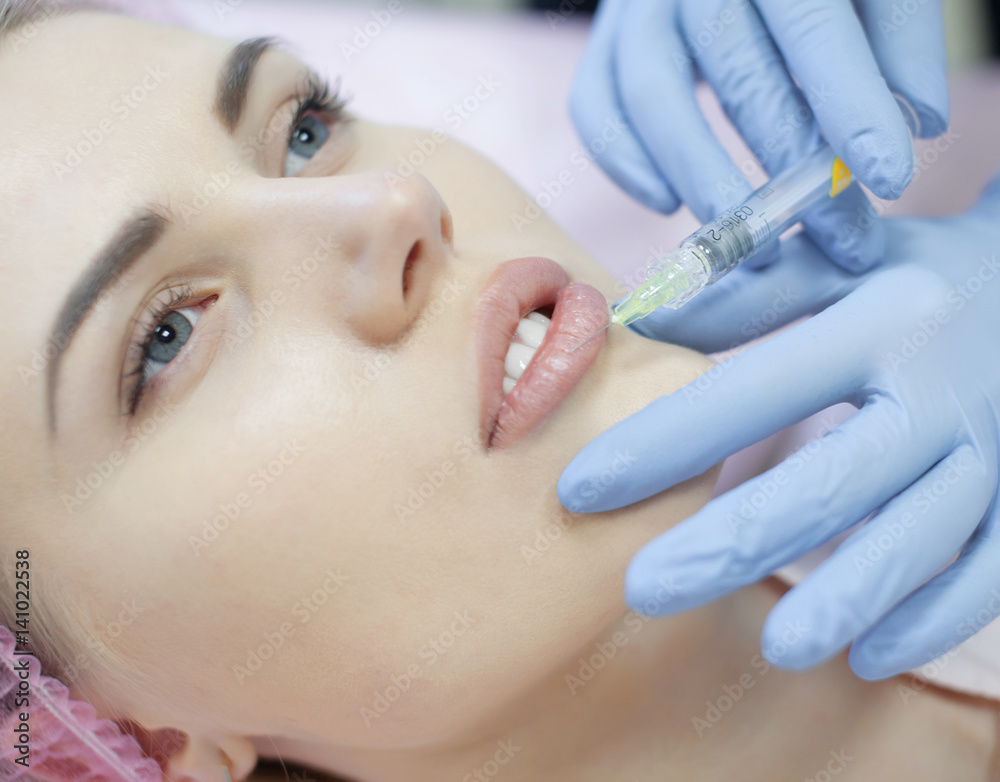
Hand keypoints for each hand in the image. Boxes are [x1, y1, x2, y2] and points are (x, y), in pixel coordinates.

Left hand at [558, 176, 999, 678]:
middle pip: (830, 480)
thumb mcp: (843, 266)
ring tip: (775, 649)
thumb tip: (636, 317)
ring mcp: (995, 450)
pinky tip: (866, 656)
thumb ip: (744, 293)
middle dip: (733, 542)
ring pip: (916, 538)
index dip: (663, 443)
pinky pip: (988, 572)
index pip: (752, 390)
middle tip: (644, 589)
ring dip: (845, 598)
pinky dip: (928, 618)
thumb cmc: (921, 279)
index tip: (581, 487)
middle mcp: (938, 391)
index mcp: (879, 324)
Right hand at [571, 0, 947, 270]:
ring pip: (654, 98)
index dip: (853, 106)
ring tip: (756, 246)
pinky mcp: (602, 45)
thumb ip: (901, 39)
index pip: (815, 27)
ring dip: (705, 180)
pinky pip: (593, 108)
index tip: (889, 180)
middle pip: (738, 75)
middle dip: (791, 171)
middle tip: (842, 240)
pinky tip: (667, 204)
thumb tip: (917, 125)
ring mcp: (636, 8)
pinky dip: (624, 163)